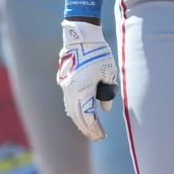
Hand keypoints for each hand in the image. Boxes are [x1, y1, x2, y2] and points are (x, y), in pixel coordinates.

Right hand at [57, 19, 118, 140]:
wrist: (81, 37)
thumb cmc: (99, 54)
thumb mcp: (109, 74)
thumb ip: (107, 93)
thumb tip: (104, 109)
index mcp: (82, 90)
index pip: (88, 117)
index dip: (95, 128)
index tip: (101, 135)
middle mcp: (71, 91)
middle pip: (77, 116)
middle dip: (87, 128)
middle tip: (96, 136)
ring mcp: (66, 86)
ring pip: (71, 109)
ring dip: (80, 120)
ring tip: (90, 128)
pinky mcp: (64, 81)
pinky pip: (69, 101)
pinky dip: (75, 110)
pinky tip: (82, 114)